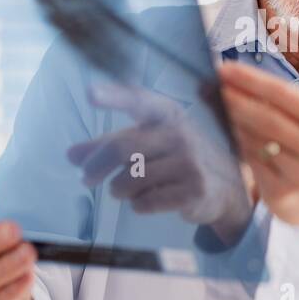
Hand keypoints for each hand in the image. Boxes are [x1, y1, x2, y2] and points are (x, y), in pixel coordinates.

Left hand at [68, 81, 251, 238]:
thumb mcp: (150, 143)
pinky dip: (137, 205)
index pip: (138, 101)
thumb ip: (110, 146)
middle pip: (122, 148)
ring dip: (118, 189)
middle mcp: (179, 134)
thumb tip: (72, 155)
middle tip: (85, 179)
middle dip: (96, 166)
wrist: (226, 186)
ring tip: (121, 190)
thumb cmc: (179, 158)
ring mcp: (189, 162)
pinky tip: (143, 202)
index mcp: (167, 114)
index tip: (90, 94)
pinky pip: (147, 201)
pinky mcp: (193, 190)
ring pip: (131, 179)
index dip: (114, 97)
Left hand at [217, 62, 298, 235]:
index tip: (226, 69)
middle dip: (236, 99)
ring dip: (232, 120)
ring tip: (215, 104)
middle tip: (212, 86)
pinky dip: (238, 145)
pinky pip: (252, 164)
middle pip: (268, 118)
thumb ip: (290, 107)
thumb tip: (242, 82)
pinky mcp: (282, 196)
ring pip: (257, 142)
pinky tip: (227, 133)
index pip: (285, 95)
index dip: (251, 81)